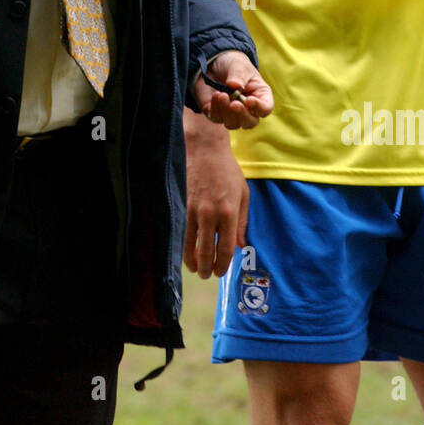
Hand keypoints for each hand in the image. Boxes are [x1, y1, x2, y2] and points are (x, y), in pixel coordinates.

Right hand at [183, 106, 248, 277]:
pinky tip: (184, 252)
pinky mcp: (181, 205)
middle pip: (206, 251)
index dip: (223, 264)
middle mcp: (211, 214)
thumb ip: (242, 221)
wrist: (204, 149)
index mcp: (229, 212)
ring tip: (194, 268)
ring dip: (191, 261)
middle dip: (206, 268)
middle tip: (206, 275)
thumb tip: (241, 245)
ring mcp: (193, 210)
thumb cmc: (227, 171)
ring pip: (189, 244)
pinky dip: (182, 245)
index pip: (226, 248)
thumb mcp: (242, 194)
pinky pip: (181, 232)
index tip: (220, 272)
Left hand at [192, 50, 273, 129]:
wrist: (213, 64)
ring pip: (233, 124)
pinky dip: (215, 109)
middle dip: (242, 115)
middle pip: (250, 122)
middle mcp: (248, 109)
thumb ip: (238, 75)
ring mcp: (232, 113)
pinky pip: (217, 118)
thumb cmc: (233, 64)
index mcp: (260, 96)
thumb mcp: (238, 65)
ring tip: (221, 94)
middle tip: (234, 104)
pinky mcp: (217, 114)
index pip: (265, 109)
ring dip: (226, 112)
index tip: (249, 100)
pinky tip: (215, 95)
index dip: (259, 108)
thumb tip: (234, 86)